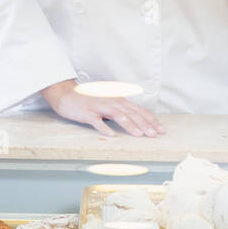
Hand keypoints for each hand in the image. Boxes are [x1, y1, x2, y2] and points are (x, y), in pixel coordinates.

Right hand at [40, 79, 165, 137]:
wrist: (66, 93)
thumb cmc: (88, 99)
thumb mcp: (108, 102)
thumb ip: (120, 110)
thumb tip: (135, 120)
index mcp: (118, 100)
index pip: (139, 110)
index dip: (151, 120)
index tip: (161, 130)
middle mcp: (112, 102)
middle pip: (132, 113)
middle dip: (145, 124)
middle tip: (155, 135)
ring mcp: (100, 107)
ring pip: (118, 116)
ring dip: (130, 126)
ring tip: (140, 135)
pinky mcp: (87, 113)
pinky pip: (97, 121)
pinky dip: (104, 128)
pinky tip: (111, 136)